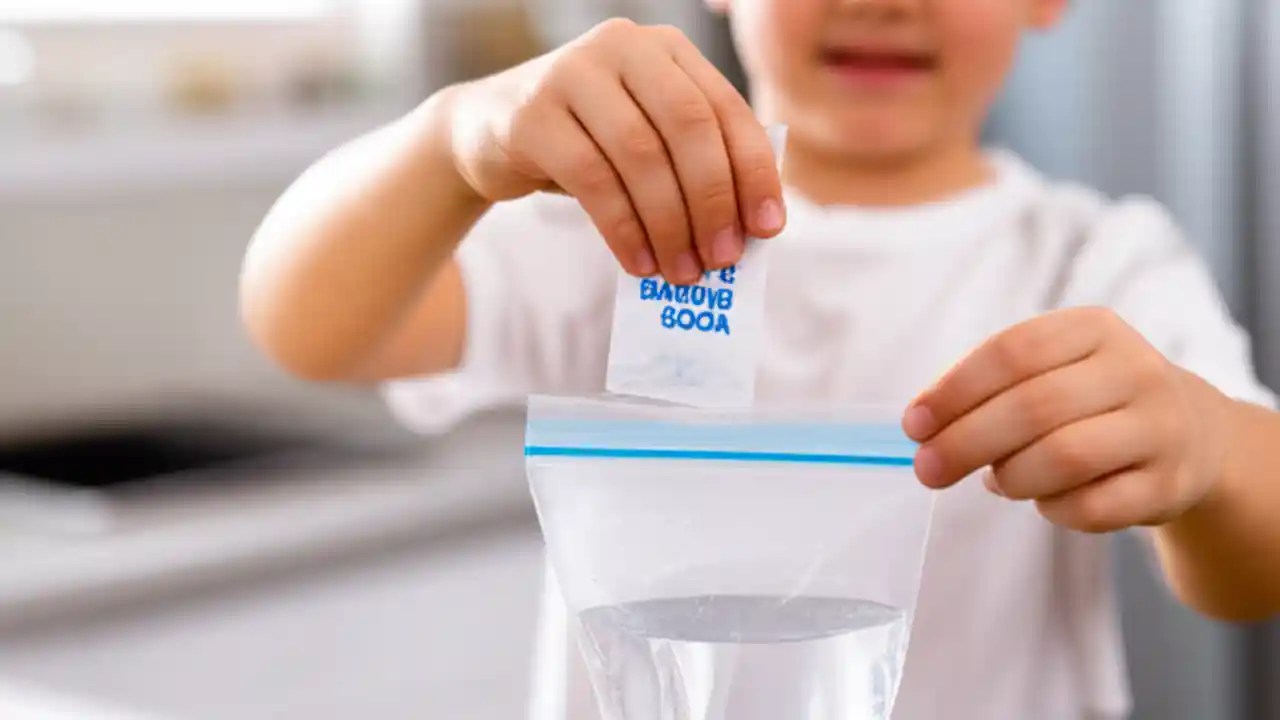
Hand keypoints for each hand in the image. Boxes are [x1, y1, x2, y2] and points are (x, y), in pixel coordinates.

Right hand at [441, 18, 785, 283]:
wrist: (486, 131)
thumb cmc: (586, 143)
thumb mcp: (644, 137)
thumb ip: (691, 163)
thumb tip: (747, 229)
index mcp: (664, 48)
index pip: (724, 109)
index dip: (752, 172)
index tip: (769, 228)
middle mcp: (621, 46)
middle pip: (688, 127)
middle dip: (714, 200)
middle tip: (724, 258)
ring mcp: (572, 74)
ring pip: (642, 156)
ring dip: (670, 224)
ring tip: (682, 272)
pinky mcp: (532, 115)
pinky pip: (593, 181)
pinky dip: (624, 230)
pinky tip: (640, 264)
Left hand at [902, 307, 1231, 532]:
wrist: (1192, 435)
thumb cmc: (1092, 401)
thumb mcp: (1053, 371)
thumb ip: (990, 389)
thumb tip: (924, 427)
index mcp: (1095, 328)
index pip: (1013, 351)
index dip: (955, 390)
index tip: (914, 425)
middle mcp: (1136, 370)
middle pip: (1033, 406)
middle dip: (966, 442)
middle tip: (927, 469)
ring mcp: (1161, 428)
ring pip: (1064, 457)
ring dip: (1011, 477)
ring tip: (996, 480)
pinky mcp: (1170, 485)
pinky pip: (1091, 506)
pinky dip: (1051, 509)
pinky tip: (1045, 499)